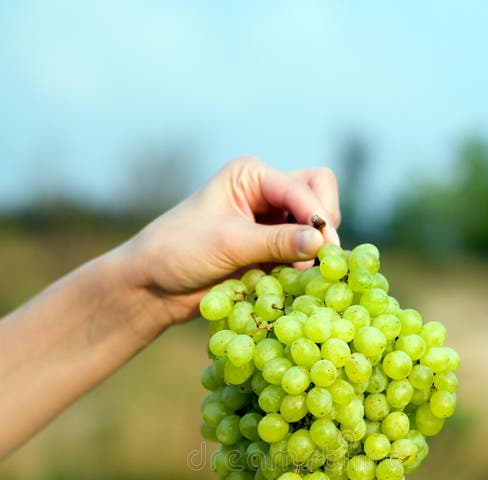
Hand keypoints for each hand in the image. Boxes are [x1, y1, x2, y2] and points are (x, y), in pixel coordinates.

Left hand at [126, 156, 340, 325]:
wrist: (153, 286)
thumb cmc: (179, 251)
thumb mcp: (229, 243)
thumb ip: (277, 242)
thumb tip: (321, 244)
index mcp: (252, 176)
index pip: (305, 186)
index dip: (318, 217)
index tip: (324, 248)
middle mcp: (264, 194)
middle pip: (317, 197)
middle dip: (323, 225)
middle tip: (322, 258)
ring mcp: (268, 224)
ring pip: (312, 229)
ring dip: (313, 251)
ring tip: (303, 276)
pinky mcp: (268, 252)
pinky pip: (300, 256)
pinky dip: (302, 270)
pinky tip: (295, 285)